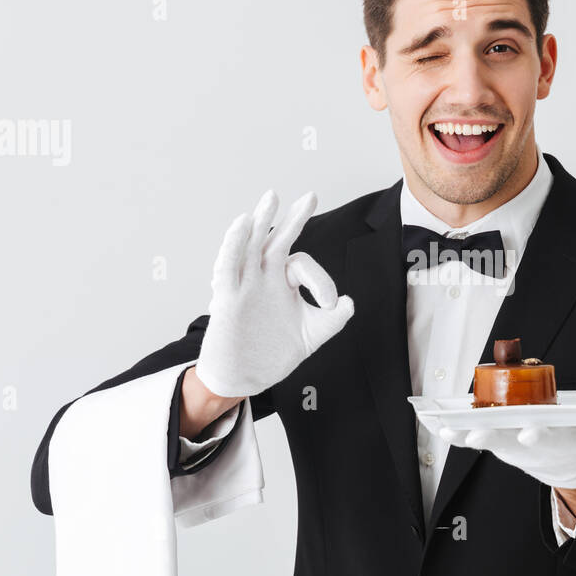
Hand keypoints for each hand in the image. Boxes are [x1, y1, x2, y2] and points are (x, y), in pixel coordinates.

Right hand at [194, 190, 354, 397]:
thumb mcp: (311, 335)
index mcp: (283, 284)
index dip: (321, 281)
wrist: (244, 379)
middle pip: (277, 240)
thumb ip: (332, 320)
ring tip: (271, 198)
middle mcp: (264, 278)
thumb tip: (349, 302)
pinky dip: (233, 244)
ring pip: (251, 245)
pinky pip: (227, 266)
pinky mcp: (227, 298)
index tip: (328, 304)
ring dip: (261, 220)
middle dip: (294, 219)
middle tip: (311, 197)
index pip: (303, 265)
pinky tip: (242, 223)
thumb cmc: (272, 354)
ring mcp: (245, 285)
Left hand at [434, 406, 575, 489]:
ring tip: (441, 429)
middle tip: (474, 436)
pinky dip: (449, 428)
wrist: (571, 466)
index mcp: (554, 439)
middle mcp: (525, 443)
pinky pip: (466, 434)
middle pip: (506, 441)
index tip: (531, 434)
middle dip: (490, 438)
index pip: (545, 438)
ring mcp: (506, 443)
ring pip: (481, 439)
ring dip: (460, 435)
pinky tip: (428, 420)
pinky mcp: (493, 440)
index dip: (538, 436)